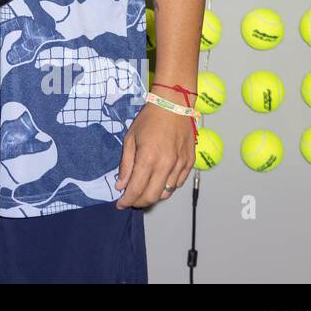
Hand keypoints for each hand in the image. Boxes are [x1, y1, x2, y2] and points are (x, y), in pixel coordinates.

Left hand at [114, 89, 195, 208]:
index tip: (120, 204)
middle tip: (130, 200)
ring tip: (143, 192)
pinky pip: (177, 184)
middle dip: (139, 202)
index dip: (127, 201)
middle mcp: (166, 165)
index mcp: (148, 158)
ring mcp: (180, 165)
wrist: (173, 105)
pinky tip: (158, 182)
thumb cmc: (149, 120)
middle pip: (152, 196)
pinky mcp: (189, 163)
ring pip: (166, 193)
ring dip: (153, 196)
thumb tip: (121, 186)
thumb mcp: (130, 139)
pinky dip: (167, 188)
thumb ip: (126, 165)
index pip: (136, 190)